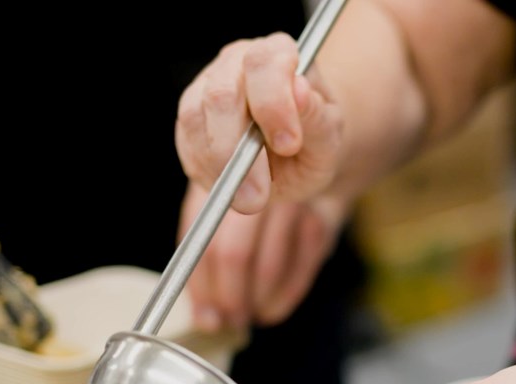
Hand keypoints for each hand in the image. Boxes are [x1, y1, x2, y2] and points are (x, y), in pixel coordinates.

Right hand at [175, 33, 345, 215]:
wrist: (297, 154)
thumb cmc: (315, 139)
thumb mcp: (328, 135)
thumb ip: (316, 115)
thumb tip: (299, 90)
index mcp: (277, 53)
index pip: (264, 63)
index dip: (273, 104)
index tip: (289, 145)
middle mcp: (236, 62)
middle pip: (222, 93)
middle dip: (238, 148)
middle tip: (260, 194)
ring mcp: (207, 86)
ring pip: (195, 117)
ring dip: (220, 165)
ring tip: (249, 199)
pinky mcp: (191, 118)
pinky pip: (186, 142)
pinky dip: (206, 170)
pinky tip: (232, 187)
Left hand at [179, 183, 346, 332]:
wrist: (314, 155)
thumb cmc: (259, 192)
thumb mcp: (224, 204)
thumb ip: (207, 253)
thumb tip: (203, 317)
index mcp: (219, 176)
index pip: (198, 236)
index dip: (200, 283)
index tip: (204, 314)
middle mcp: (256, 183)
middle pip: (233, 253)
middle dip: (229, 299)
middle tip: (228, 322)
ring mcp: (294, 195)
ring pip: (268, 264)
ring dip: (257, 302)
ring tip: (249, 317)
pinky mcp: (327, 212)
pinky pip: (304, 264)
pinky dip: (286, 296)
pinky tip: (272, 310)